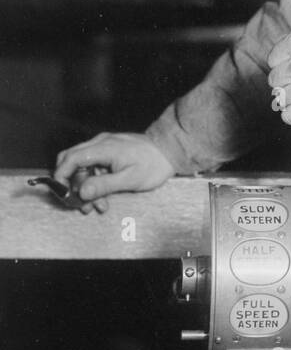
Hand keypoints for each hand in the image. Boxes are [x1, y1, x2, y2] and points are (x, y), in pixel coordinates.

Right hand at [54, 133, 176, 213]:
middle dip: (73, 185)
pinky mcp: (109, 151)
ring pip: (82, 166)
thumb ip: (104, 185)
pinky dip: (94, 182)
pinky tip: (104, 198)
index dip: (61, 176)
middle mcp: (100, 143)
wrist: (170, 150)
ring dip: (86, 187)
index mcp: (103, 147)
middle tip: (81, 204)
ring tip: (97, 206)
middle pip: (71, 161)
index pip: (71, 158)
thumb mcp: (129, 179)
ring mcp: (104, 146)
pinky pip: (93, 166)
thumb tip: (81, 192)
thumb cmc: (153, 164)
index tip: (62, 193)